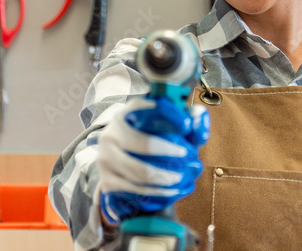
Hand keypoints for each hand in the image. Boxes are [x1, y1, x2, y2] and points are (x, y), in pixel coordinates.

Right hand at [96, 97, 209, 225]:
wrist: (117, 161)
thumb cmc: (145, 138)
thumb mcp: (160, 124)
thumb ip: (183, 118)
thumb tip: (196, 119)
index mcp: (124, 115)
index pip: (145, 109)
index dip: (166, 115)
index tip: (186, 125)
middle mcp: (110, 135)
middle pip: (144, 144)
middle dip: (170, 151)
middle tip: (189, 156)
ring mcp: (105, 159)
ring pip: (140, 172)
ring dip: (165, 177)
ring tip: (181, 177)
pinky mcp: (107, 181)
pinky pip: (136, 189)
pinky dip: (157, 192)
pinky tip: (172, 191)